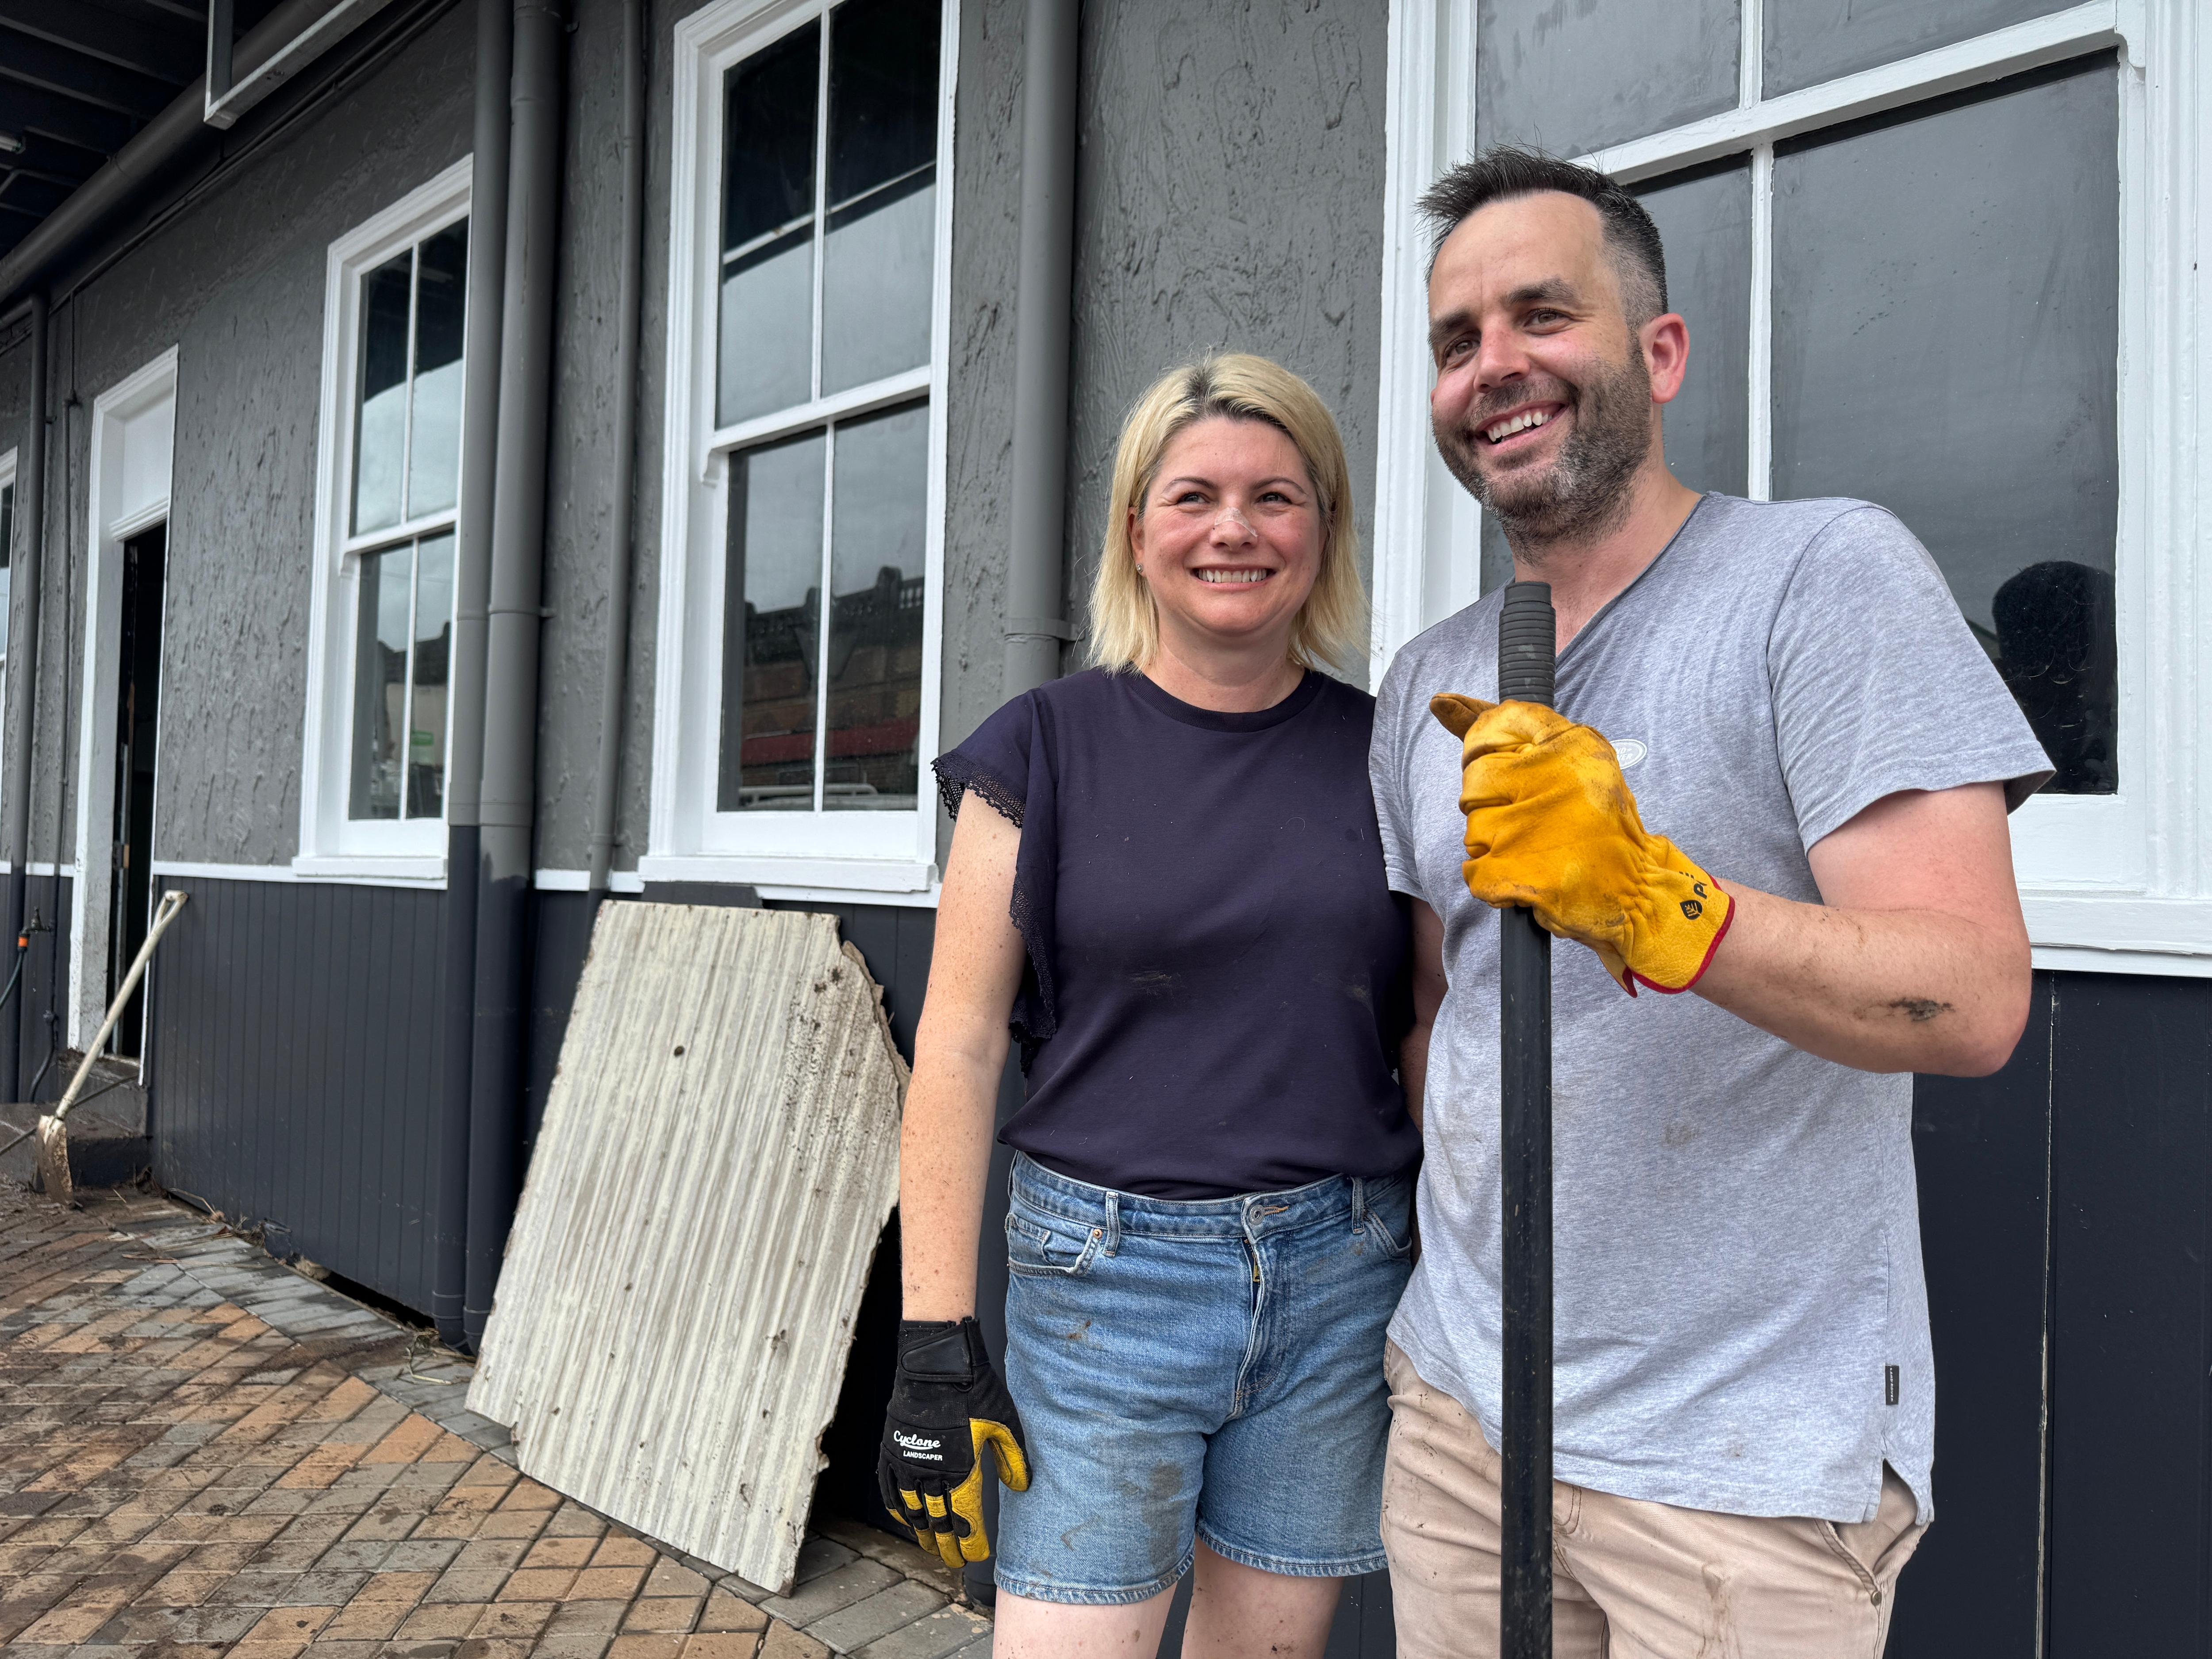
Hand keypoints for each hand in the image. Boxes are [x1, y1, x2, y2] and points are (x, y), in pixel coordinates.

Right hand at [878, 1317, 1030, 1567]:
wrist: (936, 1362)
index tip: (977, 1555)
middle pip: (939, 1522)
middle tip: (953, 1561)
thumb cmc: (974, 1389)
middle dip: (947, 1546)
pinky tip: (904, 1517)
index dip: (971, 1542)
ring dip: (922, 1532)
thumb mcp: (1004, 1423)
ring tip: (929, 1546)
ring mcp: (909, 1462)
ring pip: (913, 1510)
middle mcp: (933, 1473)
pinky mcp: (892, 1449)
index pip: (967, 1520)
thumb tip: (1021, 1487)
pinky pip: (891, 1488)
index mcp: (963, 1470)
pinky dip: (897, 1508)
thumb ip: (1013, 1458)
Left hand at [1430, 695, 1732, 994]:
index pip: (1498, 719)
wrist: (1637, 892)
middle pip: (1475, 780)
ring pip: (1473, 829)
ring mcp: (1532, 826)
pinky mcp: (1521, 870)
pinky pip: (1474, 871)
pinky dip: (1491, 880)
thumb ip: (1511, 734)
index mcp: (1571, 745)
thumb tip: (1441, 703)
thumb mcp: (1573, 764)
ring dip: (1494, 846)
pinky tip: (1523, 877)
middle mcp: (1551, 777)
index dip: (1469, 724)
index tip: (1448, 712)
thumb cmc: (1599, 828)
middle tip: (1528, 821)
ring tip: (1535, 851)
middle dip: (1489, 804)